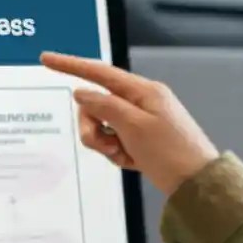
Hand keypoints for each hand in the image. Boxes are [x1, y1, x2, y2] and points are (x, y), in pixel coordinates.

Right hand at [40, 52, 219, 195]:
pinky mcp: (140, 139)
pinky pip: (113, 141)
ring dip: (104, 143)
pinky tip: (132, 162)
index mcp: (143, 91)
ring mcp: (140, 121)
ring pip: (102, 125)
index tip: (47, 59)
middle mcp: (141, 102)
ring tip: (122, 155)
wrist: (196, 184)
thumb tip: (82, 92)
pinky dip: (116, 153)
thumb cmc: (172, 152)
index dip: (71, 65)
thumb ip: (105, 106)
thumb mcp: (134, 127)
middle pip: (96, 104)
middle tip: (106, 146)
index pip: (100, 72)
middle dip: (93, 126)